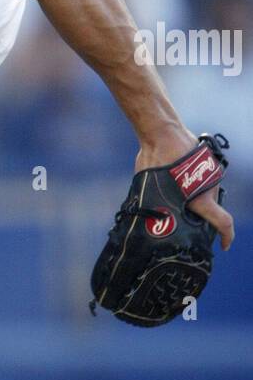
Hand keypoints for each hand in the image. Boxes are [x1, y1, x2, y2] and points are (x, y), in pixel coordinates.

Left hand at [135, 130, 234, 250]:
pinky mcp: (208, 162)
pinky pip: (203, 179)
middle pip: (210, 208)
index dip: (227, 237)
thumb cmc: (155, 162)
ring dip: (194, 197)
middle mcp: (210, 187)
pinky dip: (193, 183)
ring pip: (205, 192)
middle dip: (198, 215)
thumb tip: (154, 218)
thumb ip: (161, 205)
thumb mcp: (153, 190)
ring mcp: (211, 173)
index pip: (223, 222)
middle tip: (180, 216)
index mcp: (200, 198)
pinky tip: (177, 179)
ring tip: (173, 192)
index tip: (225, 246)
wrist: (163, 133)